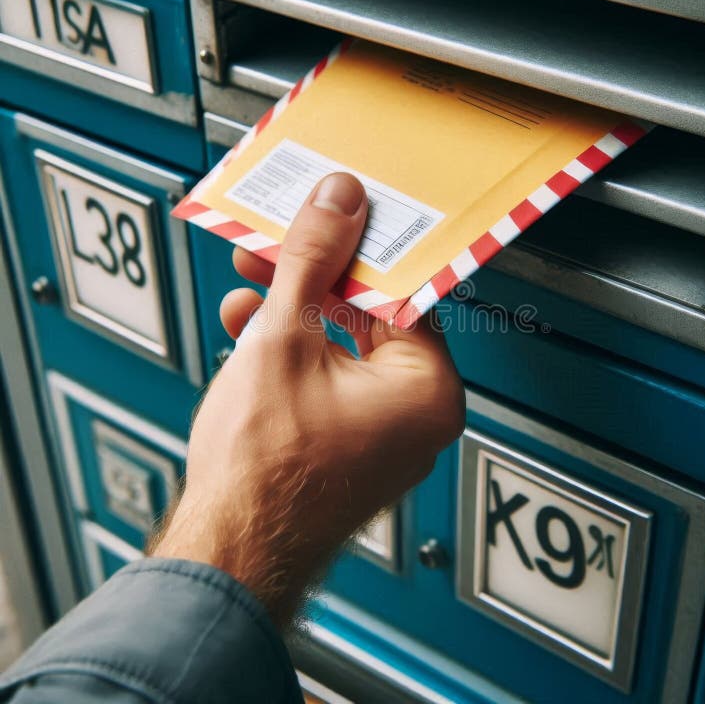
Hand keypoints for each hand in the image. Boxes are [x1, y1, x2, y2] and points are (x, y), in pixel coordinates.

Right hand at [150, 173, 464, 626]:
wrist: (225, 554)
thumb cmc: (264, 471)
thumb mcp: (285, 336)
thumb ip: (314, 260)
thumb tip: (337, 202)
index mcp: (428, 390)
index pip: (404, 290)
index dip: (361, 246)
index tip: (336, 216)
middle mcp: (416, 414)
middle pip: (369, 315)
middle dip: (315, 278)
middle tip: (283, 242)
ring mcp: (381, 432)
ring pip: (341, 346)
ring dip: (292, 311)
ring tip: (251, 282)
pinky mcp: (347, 443)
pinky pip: (327, 379)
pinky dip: (290, 353)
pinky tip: (247, 330)